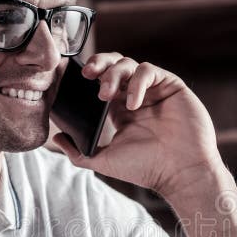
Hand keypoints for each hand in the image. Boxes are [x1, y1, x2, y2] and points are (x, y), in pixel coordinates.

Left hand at [52, 53, 223, 198]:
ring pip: (128, 64)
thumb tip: (57, 137)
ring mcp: (154, 89)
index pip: (100, 81)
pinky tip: (132, 104)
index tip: (72, 79)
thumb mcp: (104, 161)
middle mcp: (136, 96)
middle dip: (97, 64)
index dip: (88, 76)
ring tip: (106, 95)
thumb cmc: (146, 168)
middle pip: (113, 65)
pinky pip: (149, 71)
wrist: (179, 172)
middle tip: (87, 75)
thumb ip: (78, 152)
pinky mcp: (171, 86)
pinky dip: (136, 83)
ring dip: (113, 74)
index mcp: (119, 109)